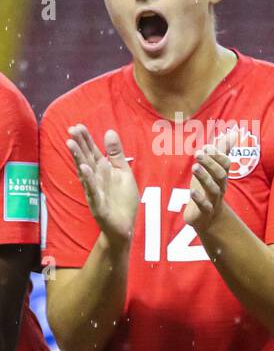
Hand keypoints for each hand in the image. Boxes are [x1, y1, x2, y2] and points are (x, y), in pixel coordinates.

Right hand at [68, 125, 137, 246]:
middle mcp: (95, 178)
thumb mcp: (123, 173)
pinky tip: (85, 169)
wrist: (124, 226)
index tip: (78, 125)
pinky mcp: (97, 203)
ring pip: (85, 172)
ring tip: (71, 143)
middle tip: (71, 129)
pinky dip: (89, 180)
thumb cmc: (122, 199)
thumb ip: (116, 154)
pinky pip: (92, 190)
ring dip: (78, 158)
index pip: (92, 152)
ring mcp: (94, 190)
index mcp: (102, 170)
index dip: (85, 139)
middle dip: (79, 144)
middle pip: (86, 158)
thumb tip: (110, 131)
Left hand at [185, 127, 236, 230]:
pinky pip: (204, 205)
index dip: (217, 155)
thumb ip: (221, 151)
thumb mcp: (213, 169)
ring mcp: (213, 199)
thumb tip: (232, 133)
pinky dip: (199, 198)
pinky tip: (192, 191)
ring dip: (204, 177)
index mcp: (221, 176)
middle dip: (210, 163)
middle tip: (198, 153)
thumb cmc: (209, 189)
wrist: (209, 218)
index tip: (206, 147)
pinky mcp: (204, 211)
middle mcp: (220, 187)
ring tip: (195, 167)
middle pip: (220, 174)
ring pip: (213, 189)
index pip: (225, 164)